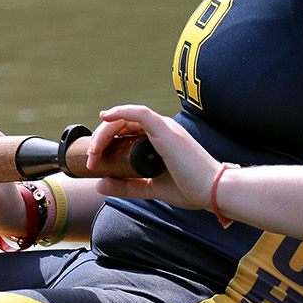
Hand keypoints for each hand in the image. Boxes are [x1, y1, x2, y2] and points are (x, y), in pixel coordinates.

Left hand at [88, 104, 220, 210]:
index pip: (127, 130)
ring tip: (94, 152)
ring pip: (127, 118)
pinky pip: (140, 113)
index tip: (95, 160)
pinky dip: (121, 111)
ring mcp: (165, 128)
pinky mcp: (166, 131)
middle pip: (123, 123)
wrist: (212, 191)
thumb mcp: (151, 188)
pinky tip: (105, 116)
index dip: (107, 141)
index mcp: (161, 140)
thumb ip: (128, 186)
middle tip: (91, 160)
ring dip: (105, 132)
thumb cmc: (190, 188)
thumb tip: (100, 184)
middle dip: (101, 139)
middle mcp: (162, 129)